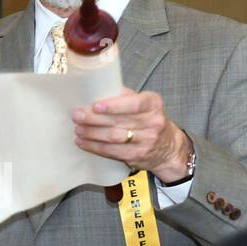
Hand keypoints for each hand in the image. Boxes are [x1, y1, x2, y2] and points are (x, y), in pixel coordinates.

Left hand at [72, 88, 192, 182]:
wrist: (168, 148)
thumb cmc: (150, 120)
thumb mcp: (145, 104)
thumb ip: (125, 96)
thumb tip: (98, 89)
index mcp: (153, 104)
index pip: (133, 104)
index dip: (113, 106)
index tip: (95, 106)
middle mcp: (153, 123)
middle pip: (119, 122)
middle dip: (94, 119)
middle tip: (78, 116)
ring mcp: (146, 141)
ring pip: (113, 138)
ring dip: (92, 134)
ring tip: (78, 129)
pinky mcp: (137, 156)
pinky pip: (112, 152)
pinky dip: (95, 147)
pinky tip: (83, 142)